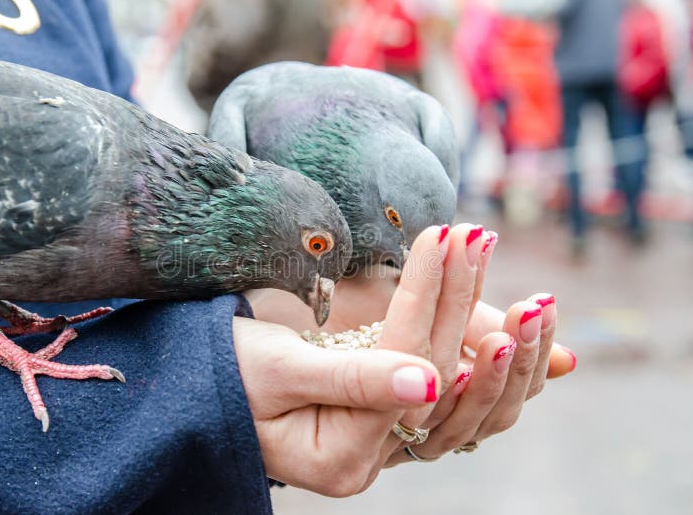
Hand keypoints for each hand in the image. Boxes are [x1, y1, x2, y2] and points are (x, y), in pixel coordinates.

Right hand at [240, 224, 490, 493]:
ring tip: (496, 261)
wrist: (193, 387)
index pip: (402, 365)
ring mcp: (381, 442)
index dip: (425, 299)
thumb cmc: (219, 373)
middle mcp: (369, 458)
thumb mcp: (276, 367)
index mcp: (339, 455)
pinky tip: (499, 311)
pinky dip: (468, 342)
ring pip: (453, 384)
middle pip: (436, 373)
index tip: (442, 236)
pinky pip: (444, 385)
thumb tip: (430, 381)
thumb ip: (351, 379)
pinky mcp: (383, 418)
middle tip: (476, 234)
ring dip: (476, 320)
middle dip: (459, 300)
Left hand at [384, 292, 565, 465]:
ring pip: (470, 419)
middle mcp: (452, 422)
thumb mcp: (458, 321)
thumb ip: (503, 334)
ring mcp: (421, 429)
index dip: (536, 350)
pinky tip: (455, 368)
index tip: (544, 303)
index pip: (520, 386)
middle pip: (501, 407)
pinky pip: (422, 416)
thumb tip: (569, 362)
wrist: (343, 319)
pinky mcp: (387, 428)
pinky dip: (444, 391)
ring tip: (500, 336)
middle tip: (529, 309)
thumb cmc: (406, 320)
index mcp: (476, 398)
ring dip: (488, 376)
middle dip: (520, 358)